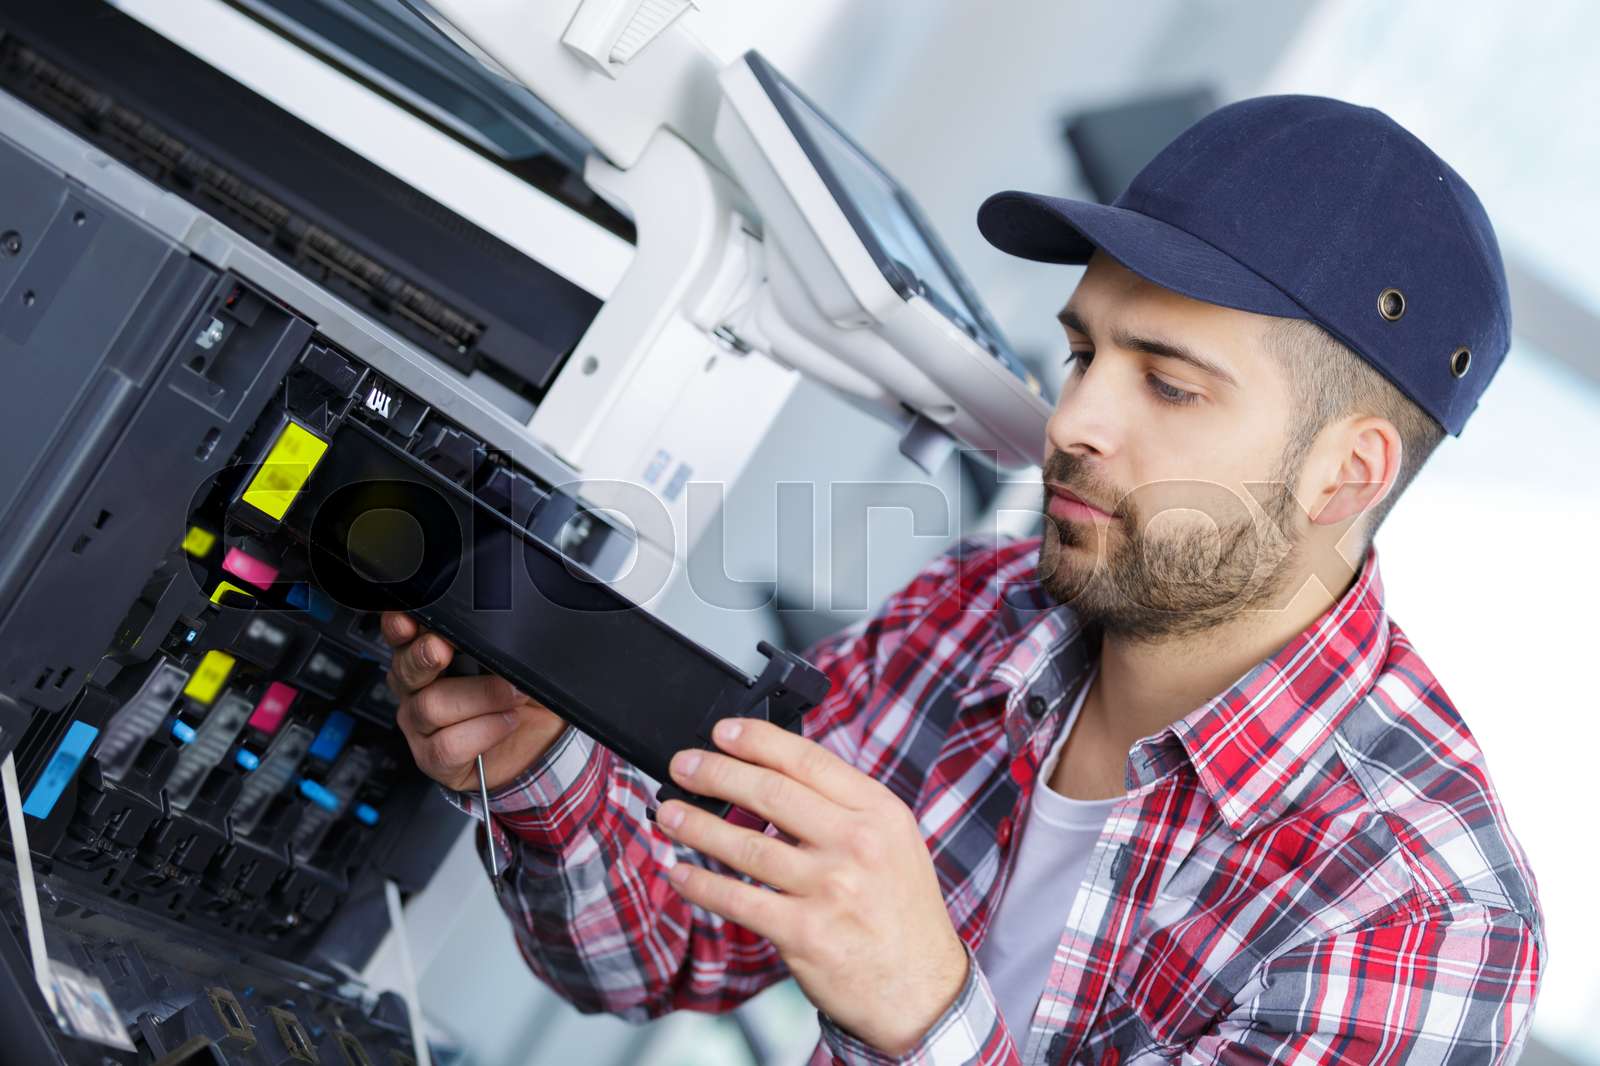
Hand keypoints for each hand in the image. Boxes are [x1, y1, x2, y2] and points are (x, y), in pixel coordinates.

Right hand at [381, 612, 567, 792]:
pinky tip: (507, 721)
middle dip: (425, 656)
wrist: (543, 737)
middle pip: (406, 669)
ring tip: (513, 694)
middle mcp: (416, 689)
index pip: (402, 635)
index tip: (411, 623)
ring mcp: (420, 726)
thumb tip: (496, 625)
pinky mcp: (433, 759)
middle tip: (446, 651)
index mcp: (427, 653)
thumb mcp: (514, 657)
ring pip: (431, 707)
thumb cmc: (522, 693)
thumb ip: (495, 639)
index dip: (400, 627)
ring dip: (481, 696)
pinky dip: (486, 730)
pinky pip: (448, 745)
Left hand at [655, 718, 967, 1056]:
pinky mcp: (804, 932)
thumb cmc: (901, 912)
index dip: (759, 740)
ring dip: (697, 825)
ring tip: (668, 813)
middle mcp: (857, 844)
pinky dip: (702, 886)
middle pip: (770, 793)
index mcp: (878, 813)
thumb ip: (844, 808)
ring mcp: (830, 888)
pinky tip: (680, 874)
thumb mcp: (893, 842)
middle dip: (716, 773)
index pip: (809, 761)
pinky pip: (738, 900)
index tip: (723, 732)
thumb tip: (776, 774)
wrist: (922, 990)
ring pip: (745, 845)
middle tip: (682, 765)